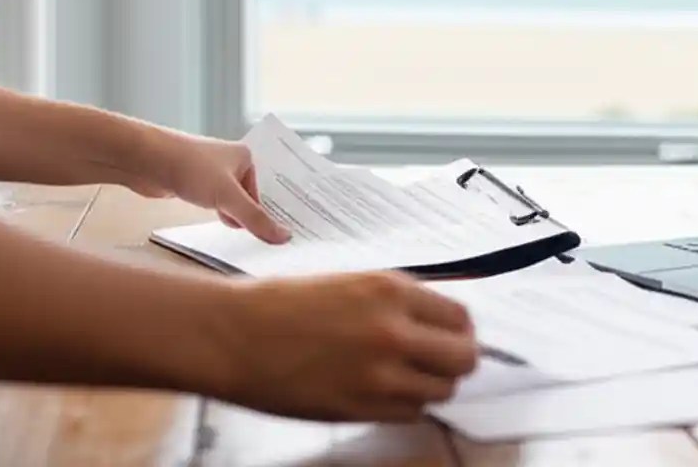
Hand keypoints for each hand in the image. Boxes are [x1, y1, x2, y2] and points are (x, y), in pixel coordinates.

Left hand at [135, 133, 289, 243]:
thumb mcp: (228, 197)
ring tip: (242, 234)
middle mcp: (231, 162)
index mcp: (246, 157)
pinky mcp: (195, 184)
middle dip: (252, 216)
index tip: (281, 236)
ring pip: (231, 201)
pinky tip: (221, 224)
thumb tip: (284, 237)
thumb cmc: (190, 168)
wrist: (146, 160)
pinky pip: (215, 202)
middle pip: (250, 197)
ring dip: (234, 216)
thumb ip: (255, 219)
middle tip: (265, 241)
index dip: (272, 213)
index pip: (266, 191)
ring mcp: (212, 173)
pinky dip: (219, 213)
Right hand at [220, 271, 478, 421]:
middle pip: (464, 359)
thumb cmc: (283, 305)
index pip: (460, 318)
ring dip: (430, 385)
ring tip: (407, 377)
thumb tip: (440, 320)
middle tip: (442, 361)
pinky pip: (410, 414)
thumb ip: (399, 301)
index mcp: (391, 291)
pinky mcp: (360, 409)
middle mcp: (393, 332)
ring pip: (441, 391)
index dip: (460, 330)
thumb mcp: (353, 284)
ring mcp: (378, 375)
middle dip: (458, 361)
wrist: (233, 336)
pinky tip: (384, 392)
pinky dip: (405, 406)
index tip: (453, 335)